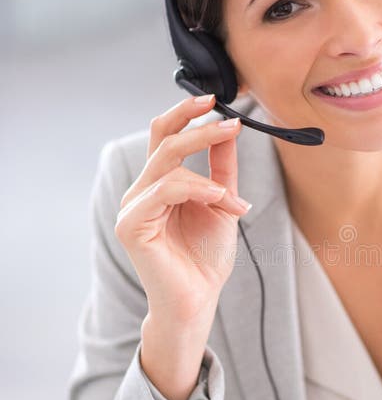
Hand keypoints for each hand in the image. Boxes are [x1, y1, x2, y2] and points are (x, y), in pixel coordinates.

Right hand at [114, 94, 250, 323]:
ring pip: (167, 164)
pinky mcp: (132, 225)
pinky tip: (219, 201)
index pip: (163, 136)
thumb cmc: (206, 258)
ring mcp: (133, 207)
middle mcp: (140, 191)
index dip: (185, 114)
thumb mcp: (221, 203)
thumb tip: (229, 129)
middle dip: (198, 126)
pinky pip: (165, 190)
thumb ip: (221, 169)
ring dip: (208, 171)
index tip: (216, 99)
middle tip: (231, 123)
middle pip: (163, 140)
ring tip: (231, 195)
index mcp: (157, 184)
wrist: (198, 300)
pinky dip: (196, 189)